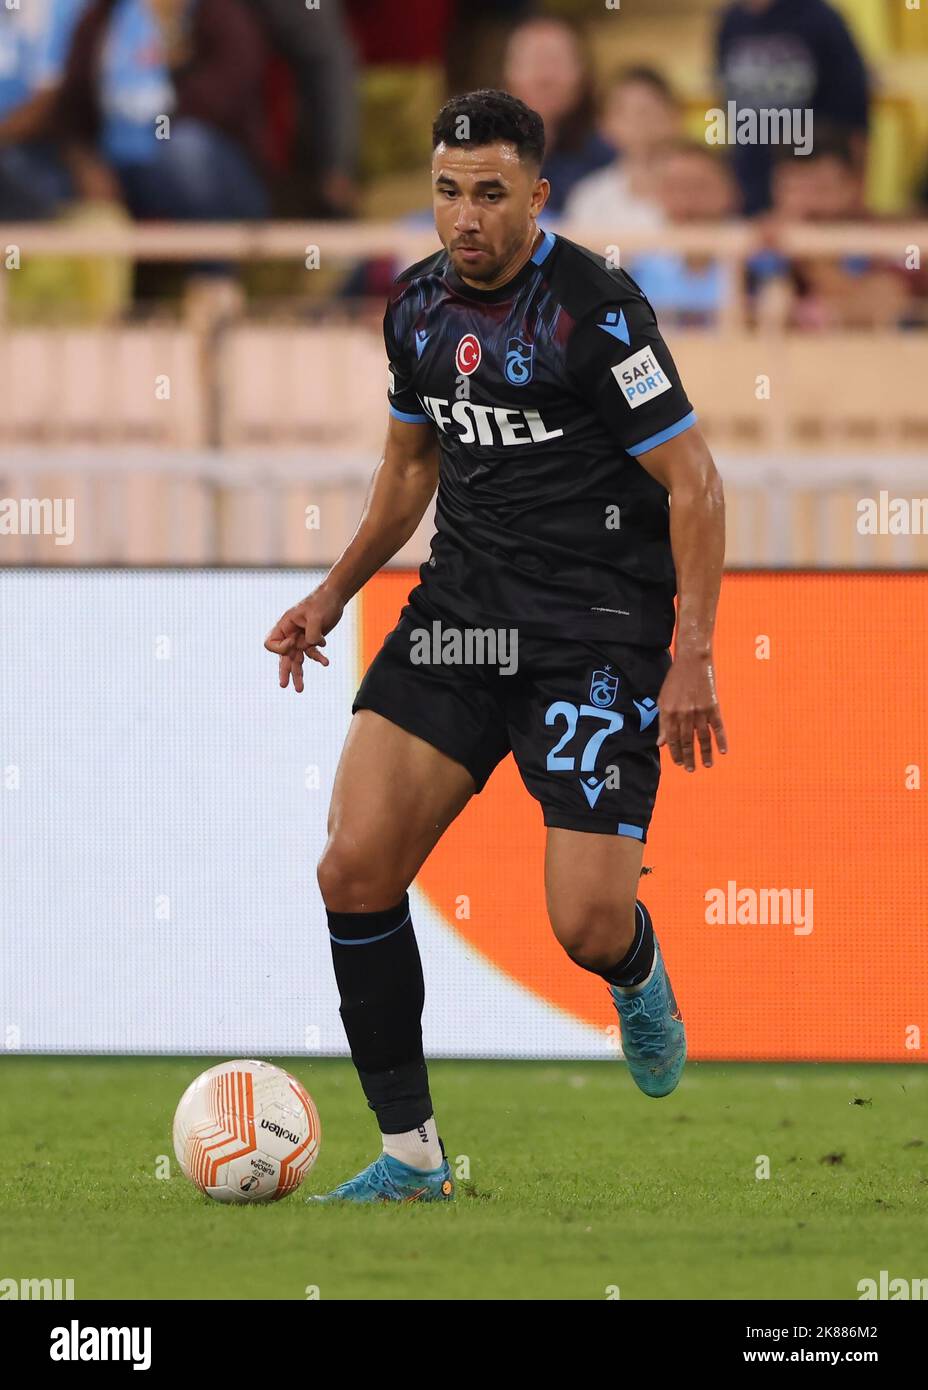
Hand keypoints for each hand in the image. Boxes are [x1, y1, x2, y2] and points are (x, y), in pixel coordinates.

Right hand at [264, 586, 344, 691]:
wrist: (335, 597)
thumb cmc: (322, 602)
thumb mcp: (317, 616)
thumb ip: (313, 633)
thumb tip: (313, 646)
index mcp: (284, 625)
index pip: (271, 643)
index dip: (282, 648)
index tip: (295, 642)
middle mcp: (289, 634)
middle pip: (282, 656)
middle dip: (284, 671)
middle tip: (284, 685)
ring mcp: (300, 638)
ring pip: (296, 659)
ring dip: (298, 674)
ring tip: (299, 690)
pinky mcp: (312, 640)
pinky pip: (311, 654)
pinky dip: (318, 658)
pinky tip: (326, 662)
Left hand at [656, 650, 727, 771]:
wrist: (692, 661)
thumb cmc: (675, 680)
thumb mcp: (663, 699)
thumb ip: (662, 722)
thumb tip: (661, 743)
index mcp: (669, 712)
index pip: (672, 739)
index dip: (675, 752)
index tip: (678, 763)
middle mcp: (683, 714)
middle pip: (686, 741)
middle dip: (688, 758)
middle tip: (690, 770)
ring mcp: (699, 711)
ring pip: (702, 738)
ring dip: (704, 753)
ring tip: (706, 765)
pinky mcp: (713, 706)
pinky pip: (718, 727)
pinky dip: (721, 740)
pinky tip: (723, 751)